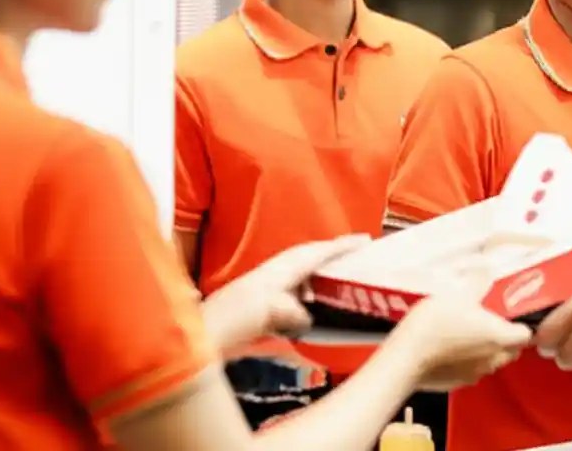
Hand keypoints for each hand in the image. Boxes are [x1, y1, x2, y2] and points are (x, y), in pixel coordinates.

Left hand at [201, 235, 368, 351]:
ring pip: (301, 277)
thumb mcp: (273, 310)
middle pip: (310, 259)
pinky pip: (293, 296)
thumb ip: (296, 312)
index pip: (318, 252)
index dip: (343, 246)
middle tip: (357, 256)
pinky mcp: (259, 306)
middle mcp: (275, 273)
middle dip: (332, 255)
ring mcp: (266, 288)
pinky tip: (312, 312)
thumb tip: (307, 317)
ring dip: (320, 277)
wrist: (205, 331)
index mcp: (282, 268)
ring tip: (341, 284)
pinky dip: (307, 298)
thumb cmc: (237, 315)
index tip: (366, 240)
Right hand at [391, 272, 531, 391]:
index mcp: (500, 337)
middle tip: (489, 322)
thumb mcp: (459, 294)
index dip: (520, 325)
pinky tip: (450, 348)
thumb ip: (478, 282)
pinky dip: (466, 362)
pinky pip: (470, 371)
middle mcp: (492, 359)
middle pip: (511, 351)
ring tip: (467, 334)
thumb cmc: (435, 325)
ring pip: (491, 362)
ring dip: (485, 350)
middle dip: (505, 339)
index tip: (511, 316)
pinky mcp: (457, 383)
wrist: (407, 356)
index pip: (525, 335)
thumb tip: (486, 271)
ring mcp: (475, 374)